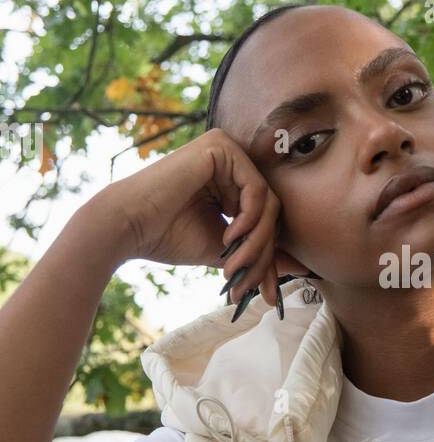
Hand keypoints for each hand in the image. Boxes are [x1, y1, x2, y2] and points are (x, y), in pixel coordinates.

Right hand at [88, 127, 296, 307]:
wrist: (127, 227)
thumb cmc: (167, 237)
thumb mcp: (226, 251)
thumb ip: (259, 254)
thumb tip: (299, 268)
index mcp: (230, 182)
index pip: (267, 218)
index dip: (269, 257)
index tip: (268, 294)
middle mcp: (231, 162)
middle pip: (272, 211)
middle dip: (264, 254)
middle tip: (248, 283)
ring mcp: (227, 150)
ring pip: (268, 202)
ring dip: (257, 242)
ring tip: (235, 265)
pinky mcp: (220, 147)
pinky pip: (256, 189)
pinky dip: (250, 220)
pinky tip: (229, 237)